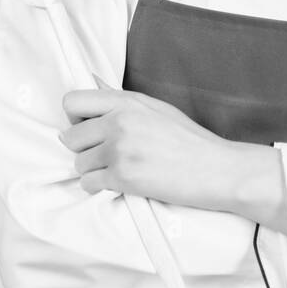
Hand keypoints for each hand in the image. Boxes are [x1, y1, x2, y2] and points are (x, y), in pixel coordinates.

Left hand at [59, 88, 232, 207]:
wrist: (216, 168)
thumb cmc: (190, 141)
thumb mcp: (157, 109)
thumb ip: (123, 105)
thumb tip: (89, 102)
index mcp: (127, 101)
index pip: (72, 101)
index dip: (76, 118)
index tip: (89, 127)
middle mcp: (120, 121)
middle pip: (70, 137)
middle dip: (83, 148)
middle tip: (105, 154)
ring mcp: (120, 149)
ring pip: (78, 163)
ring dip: (93, 170)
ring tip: (117, 169)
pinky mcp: (123, 176)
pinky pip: (88, 183)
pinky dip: (98, 186)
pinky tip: (118, 182)